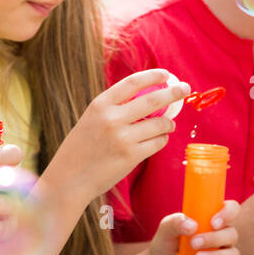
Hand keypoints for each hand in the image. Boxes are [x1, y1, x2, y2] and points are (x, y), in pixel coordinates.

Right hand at [47, 69, 190, 204]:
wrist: (68, 179)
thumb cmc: (80, 149)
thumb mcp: (90, 120)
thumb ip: (114, 109)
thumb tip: (148, 98)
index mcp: (100, 105)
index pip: (133, 82)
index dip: (153, 76)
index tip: (167, 74)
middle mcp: (112, 118)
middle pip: (153, 99)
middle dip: (174, 92)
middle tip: (185, 89)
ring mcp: (122, 138)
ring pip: (159, 123)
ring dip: (169, 123)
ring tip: (168, 125)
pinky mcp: (131, 156)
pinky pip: (157, 142)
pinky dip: (162, 139)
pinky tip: (159, 139)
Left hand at [144, 201, 240, 254]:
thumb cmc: (165, 246)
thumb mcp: (165, 232)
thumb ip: (175, 223)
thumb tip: (192, 226)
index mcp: (212, 222)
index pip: (231, 210)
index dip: (228, 213)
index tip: (213, 222)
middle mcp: (222, 239)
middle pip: (232, 234)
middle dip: (215, 238)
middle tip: (194, 243)